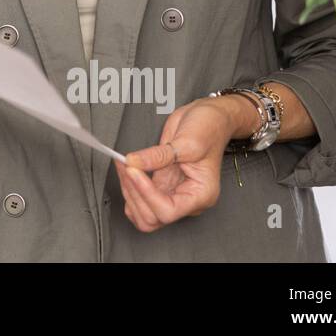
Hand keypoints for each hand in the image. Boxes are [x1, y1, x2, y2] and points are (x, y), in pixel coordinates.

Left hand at [113, 95, 245, 231]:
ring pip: (143, 212)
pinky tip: (126, 170)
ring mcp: (173, 192)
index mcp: (201, 194)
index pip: (168, 211)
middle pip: (153, 218)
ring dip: (129, 192)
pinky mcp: (161, 183)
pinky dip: (129, 188)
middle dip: (135, 193)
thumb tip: (133, 162)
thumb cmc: (209, 128)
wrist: (211, 117)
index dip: (147, 194)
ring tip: (124, 166)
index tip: (134, 171)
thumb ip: (159, 155)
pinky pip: (140, 199)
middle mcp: (187, 199)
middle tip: (126, 167)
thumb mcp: (186, 140)